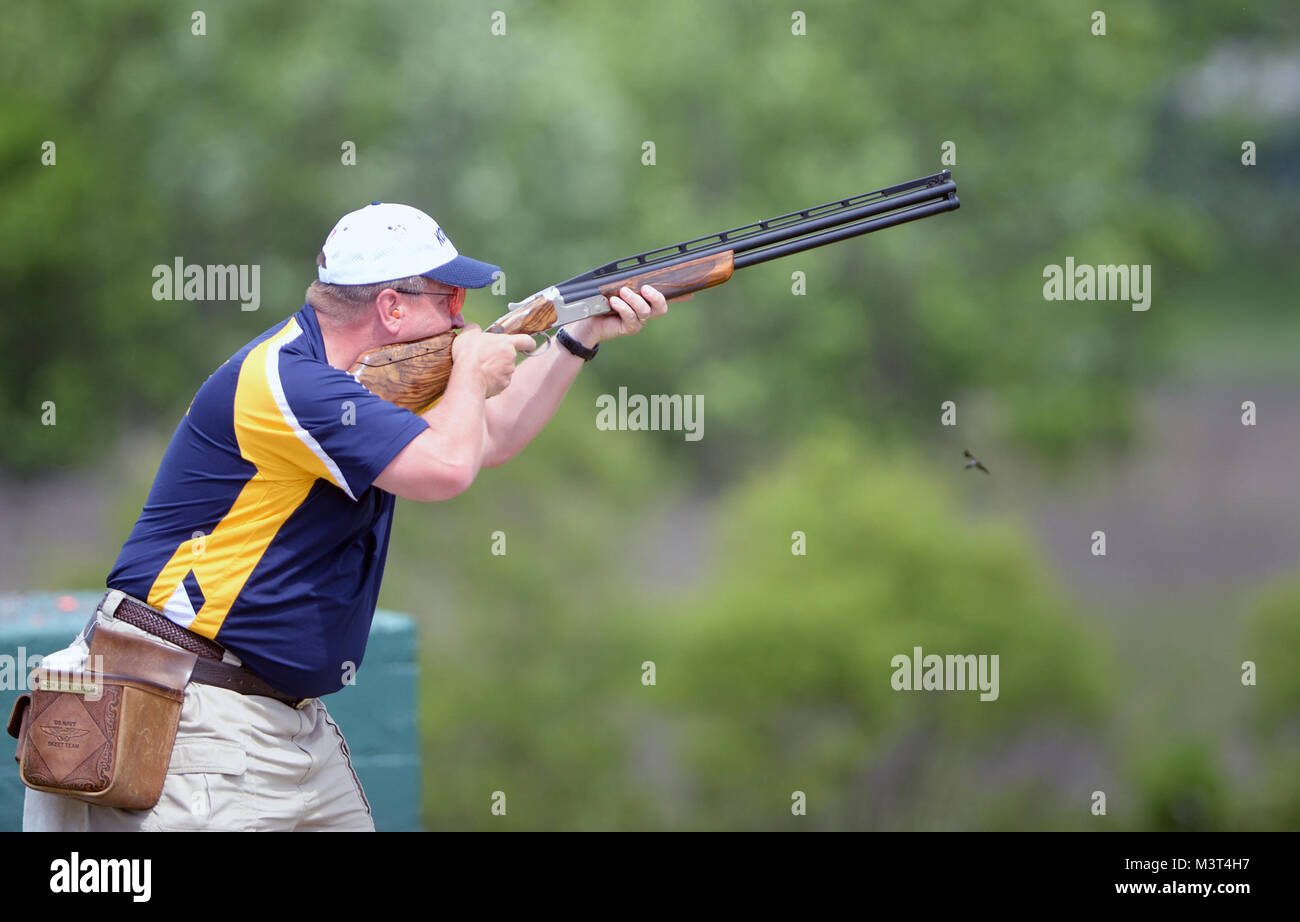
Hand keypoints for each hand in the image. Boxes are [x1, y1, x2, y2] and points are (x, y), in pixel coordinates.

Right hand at [452, 323, 535, 397]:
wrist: (468, 378)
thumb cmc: (469, 354)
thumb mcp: (468, 334)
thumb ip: (475, 328)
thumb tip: (475, 328)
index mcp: (506, 343)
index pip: (526, 340)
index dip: (528, 343)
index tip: (529, 345)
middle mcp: (511, 358)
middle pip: (510, 356)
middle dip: (500, 357)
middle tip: (485, 357)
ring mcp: (508, 373)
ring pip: (504, 369)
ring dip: (495, 369)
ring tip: (479, 368)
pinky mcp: (503, 385)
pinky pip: (499, 381)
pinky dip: (492, 380)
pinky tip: (481, 378)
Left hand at [568, 285, 684, 346]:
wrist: (587, 319)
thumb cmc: (600, 300)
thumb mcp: (614, 287)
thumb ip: (626, 282)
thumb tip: (631, 275)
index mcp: (645, 299)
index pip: (666, 297)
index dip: (681, 296)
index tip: (691, 293)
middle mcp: (645, 311)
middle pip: (661, 306)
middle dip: (656, 296)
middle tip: (644, 288)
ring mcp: (639, 321)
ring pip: (645, 311)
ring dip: (634, 300)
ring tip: (622, 293)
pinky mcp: (629, 328)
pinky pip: (631, 317)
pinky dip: (623, 308)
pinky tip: (615, 302)